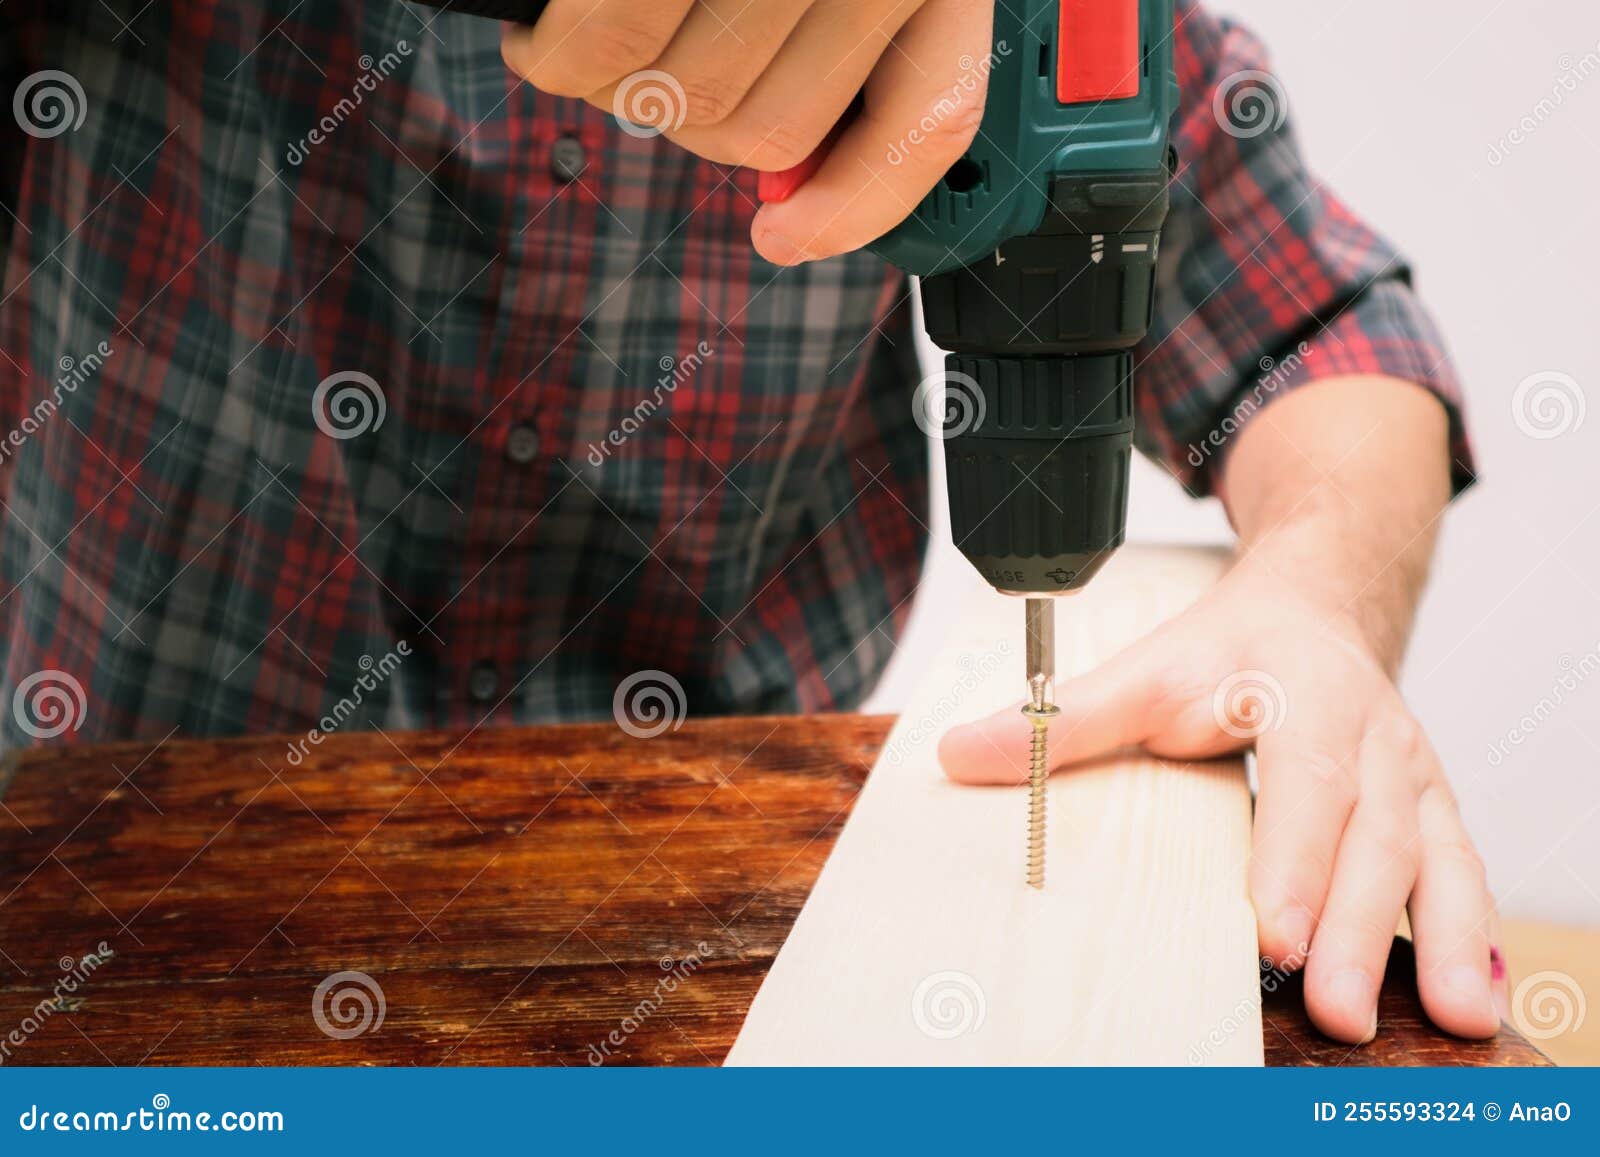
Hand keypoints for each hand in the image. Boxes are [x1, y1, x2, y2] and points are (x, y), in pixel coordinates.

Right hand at [500, 0, 993, 263]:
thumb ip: (852, 38)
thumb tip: (796, 192)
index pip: (928, 119)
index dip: (855, 206)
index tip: (783, 239)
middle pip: (774, 126)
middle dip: (685, 119)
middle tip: (640, 68)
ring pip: (696, 93)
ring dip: (616, 88)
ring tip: (585, 37)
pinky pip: (618, 32)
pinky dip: (564, 56)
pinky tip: (546, 40)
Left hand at [938, 557, 1505, 1043]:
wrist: (1318, 607)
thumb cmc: (1232, 648)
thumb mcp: (1146, 669)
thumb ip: (1062, 721)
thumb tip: (962, 755)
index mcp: (1307, 694)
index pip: (1307, 778)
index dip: (1294, 856)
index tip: (1273, 932)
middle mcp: (1377, 737)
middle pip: (1378, 835)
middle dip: (1361, 927)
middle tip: (1333, 1006)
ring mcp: (1416, 778)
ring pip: (1440, 857)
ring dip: (1448, 940)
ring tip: (1457, 1017)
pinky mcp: (1432, 812)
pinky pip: (1461, 873)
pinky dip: (1472, 934)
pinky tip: (1474, 992)